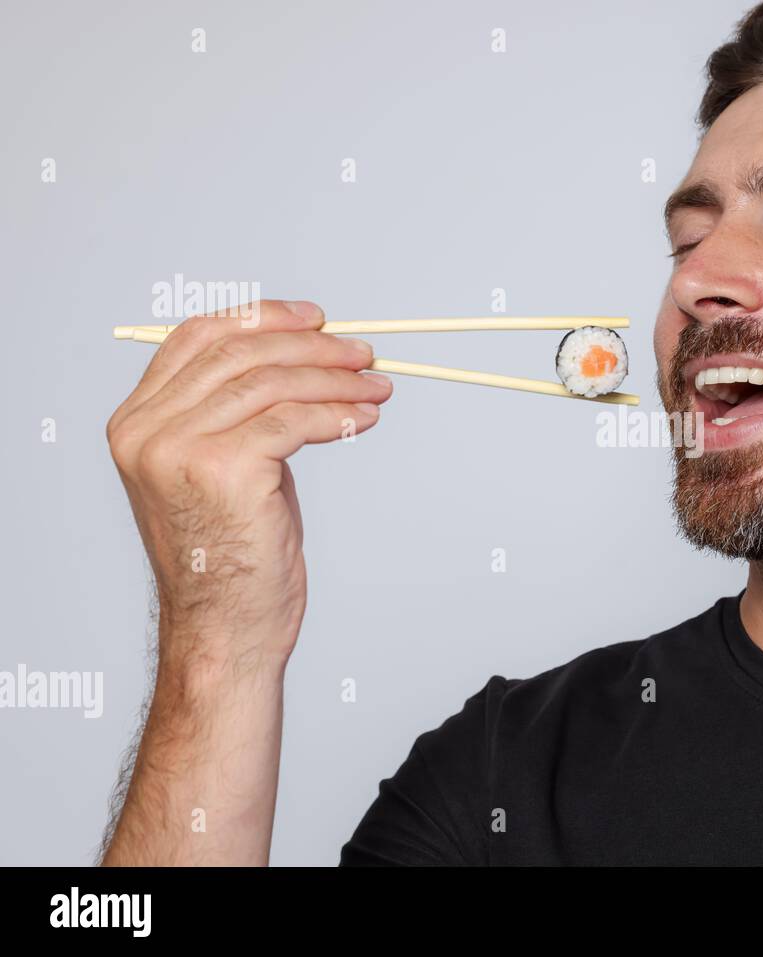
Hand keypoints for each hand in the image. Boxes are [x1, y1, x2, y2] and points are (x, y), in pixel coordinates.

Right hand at [106, 300, 392, 674]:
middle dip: (313, 348)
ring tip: (378, 388)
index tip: (316, 319)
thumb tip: (304, 357)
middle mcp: (147, 430)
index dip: (261, 318)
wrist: (226, 629)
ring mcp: (179, 449)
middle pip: (242, 354)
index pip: (199, 339)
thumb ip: (239, 412)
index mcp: (137, 422)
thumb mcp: (222, 469)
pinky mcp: (223, 469)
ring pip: (274, 384)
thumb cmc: (232, 556)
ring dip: (337, 381)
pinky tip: (363, 420)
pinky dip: (338, 414)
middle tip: (364, 354)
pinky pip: (294, 421)